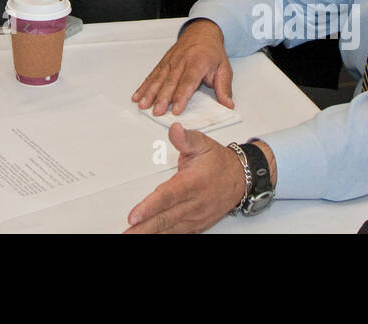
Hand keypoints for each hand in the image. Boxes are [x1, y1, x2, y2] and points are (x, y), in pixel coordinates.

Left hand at [125, 124, 243, 232]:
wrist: (240, 178)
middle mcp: (196, 202)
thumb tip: (174, 130)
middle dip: (145, 227)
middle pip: (166, 217)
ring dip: (151, 234)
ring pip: (171, 228)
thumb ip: (185, 139)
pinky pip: (178, 232)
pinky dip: (164, 235)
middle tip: (127, 232)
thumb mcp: (202, 143)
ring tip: (133, 236)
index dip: (150, 207)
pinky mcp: (198, 224)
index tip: (134, 215)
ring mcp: (197, 216)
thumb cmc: (219, 162)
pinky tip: (151, 236)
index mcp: (194, 182)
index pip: (168, 196)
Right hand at [131, 18, 232, 116]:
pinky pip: (152, 75)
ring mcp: (170, 61)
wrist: (202, 32)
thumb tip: (228, 105)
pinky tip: (138, 95)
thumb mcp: (224, 68)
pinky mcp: (163, 62)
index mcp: (198, 62)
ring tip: (143, 104)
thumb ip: (224, 88)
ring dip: (149, 92)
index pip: (188, 81)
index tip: (176, 109)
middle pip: (170, 81)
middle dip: (162, 98)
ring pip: (158, 78)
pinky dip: (144, 86)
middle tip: (156, 111)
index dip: (181, 96)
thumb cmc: (212, 52)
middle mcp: (182, 61)